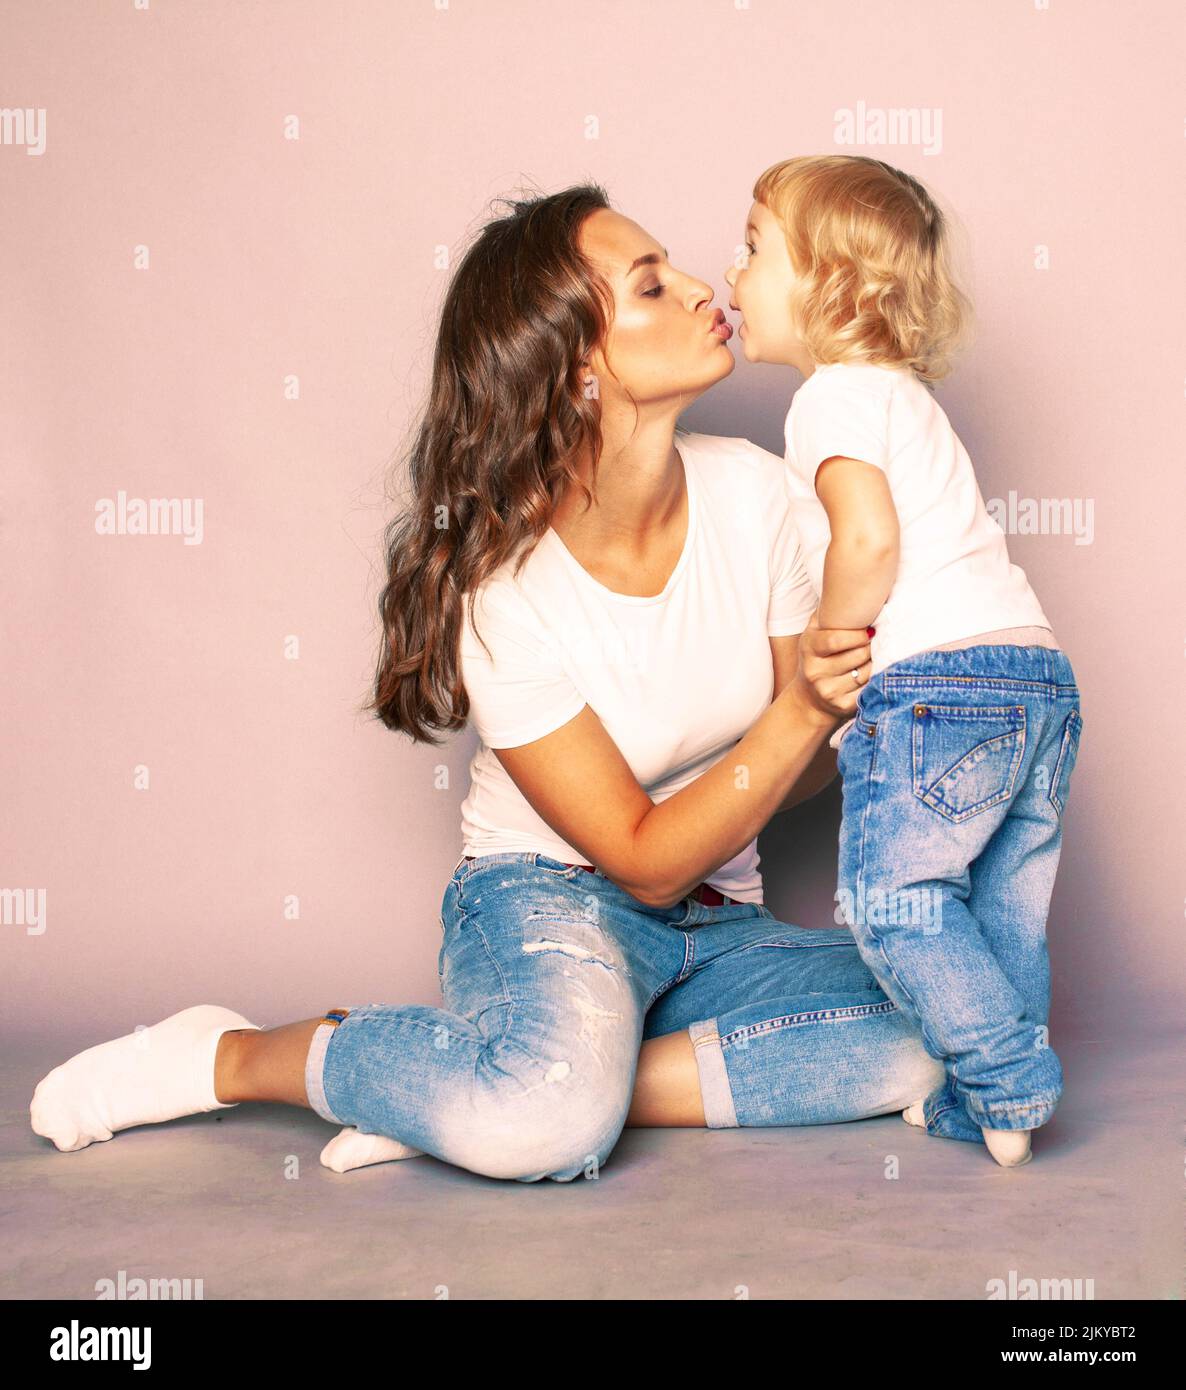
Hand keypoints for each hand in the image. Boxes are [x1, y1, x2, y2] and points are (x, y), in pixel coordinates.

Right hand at [790, 609, 872, 724]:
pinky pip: (868, 690)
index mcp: (809, 648)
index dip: (858, 635)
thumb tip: (848, 585)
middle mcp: (815, 671)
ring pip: (865, 673)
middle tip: (878, 644)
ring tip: (875, 657)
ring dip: (876, 664)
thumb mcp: (814, 633)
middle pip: (856, 656)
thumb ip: (827, 613)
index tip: (870, 631)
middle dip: (871, 648)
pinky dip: (876, 681)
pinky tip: (874, 674)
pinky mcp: (841, 706)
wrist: (809, 698)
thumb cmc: (818, 658)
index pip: (835, 640)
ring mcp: (828, 691)